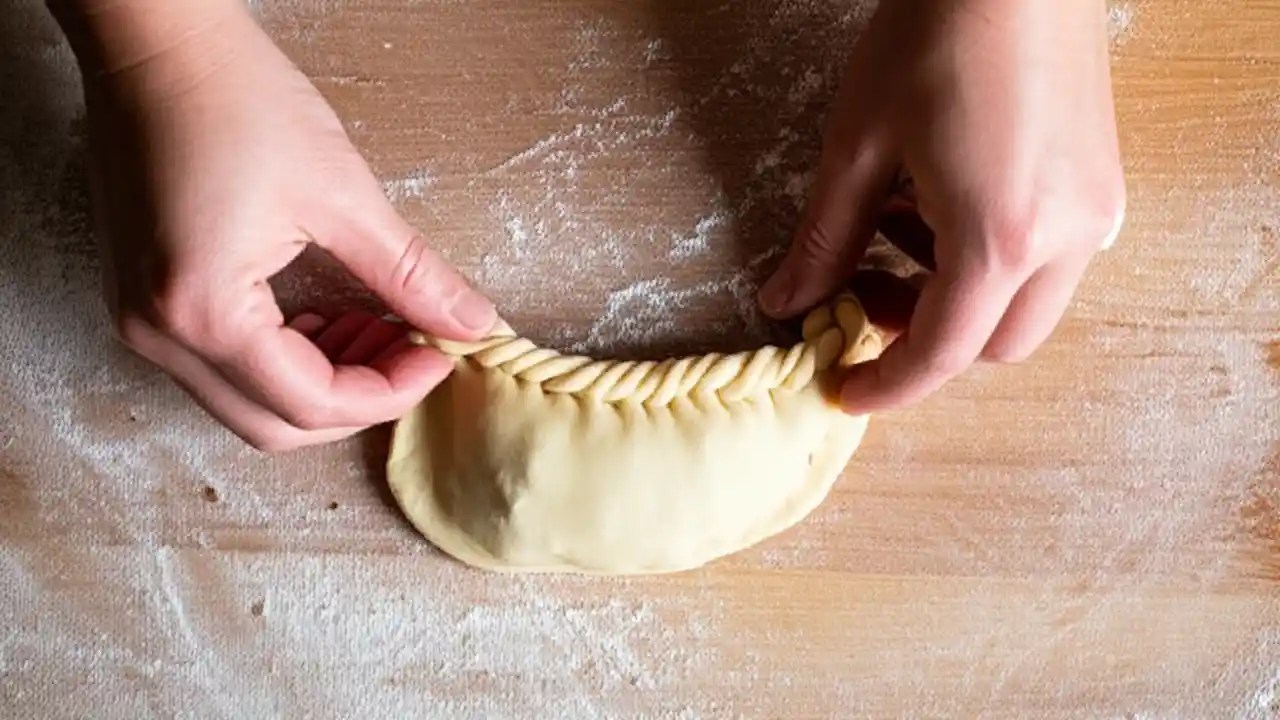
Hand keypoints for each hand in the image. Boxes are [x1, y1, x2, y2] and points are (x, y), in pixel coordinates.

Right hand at [53, 0, 495, 450]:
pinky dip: (281, 359)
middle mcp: (159, 333)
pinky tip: (326, 317)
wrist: (155, 41)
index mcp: (204, 313)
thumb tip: (470, 322)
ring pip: (247, 402)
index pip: (313, 402)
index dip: (390, 392)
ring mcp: (141, 320)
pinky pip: (220, 365)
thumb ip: (411, 274)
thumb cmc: (234, 98)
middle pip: (274, 424)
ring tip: (377, 327)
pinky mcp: (143, 299)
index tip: (438, 355)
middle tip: (413, 349)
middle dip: (357, 398)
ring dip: (321, 381)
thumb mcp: (342, 194)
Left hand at [758, 0, 1124, 412]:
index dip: (888, 384)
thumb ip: (823, 239)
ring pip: (1026, 306)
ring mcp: (1095, 211)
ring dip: (958, 296)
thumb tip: (787, 301)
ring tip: (898, 230)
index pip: (943, 353)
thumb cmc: (936, 37)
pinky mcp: (1102, 184)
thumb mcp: (857, 147)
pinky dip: (993, 261)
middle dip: (926, 339)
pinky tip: (945, 202)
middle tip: (866, 294)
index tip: (847, 388)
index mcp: (1001, 238)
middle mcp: (1065, 238)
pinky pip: (1050, 260)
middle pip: (995, 344)